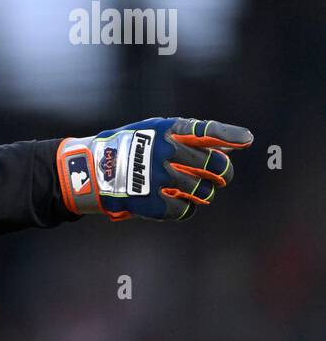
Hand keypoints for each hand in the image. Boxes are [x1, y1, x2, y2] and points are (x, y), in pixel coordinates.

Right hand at [56, 117, 252, 220]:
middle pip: (216, 166)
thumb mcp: (154, 130)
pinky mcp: (154, 202)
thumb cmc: (130, 147)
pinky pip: (186, 210)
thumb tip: (235, 144)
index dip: (228, 135)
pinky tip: (176, 200)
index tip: (247, 140)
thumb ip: (191, 135)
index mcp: (167, 130)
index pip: (205, 130)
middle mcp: (166, 152)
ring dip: (204, 192)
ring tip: (192, 189)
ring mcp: (160, 178)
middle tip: (220, 176)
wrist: (92, 170)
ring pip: (205, 191)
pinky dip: (185, 207)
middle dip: (222, 172)